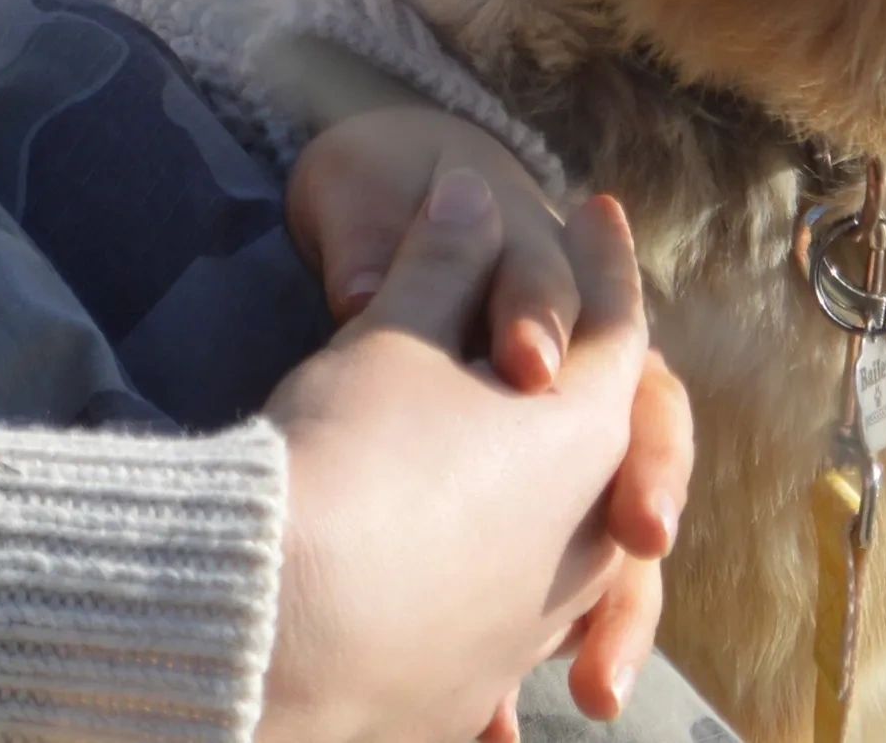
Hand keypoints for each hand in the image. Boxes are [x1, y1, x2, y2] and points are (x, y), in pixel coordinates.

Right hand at [259, 168, 646, 742]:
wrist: (267, 634)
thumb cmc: (347, 460)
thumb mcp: (396, 332)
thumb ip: (444, 257)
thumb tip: (469, 192)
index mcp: (589, 435)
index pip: (618, 321)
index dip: (604, 255)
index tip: (598, 205)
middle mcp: (586, 539)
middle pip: (617, 444)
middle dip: (597, 384)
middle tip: (578, 348)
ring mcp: (531, 626)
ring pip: (577, 552)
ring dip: (557, 505)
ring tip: (531, 472)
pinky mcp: (466, 692)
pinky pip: (506, 634)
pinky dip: (495, 592)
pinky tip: (462, 589)